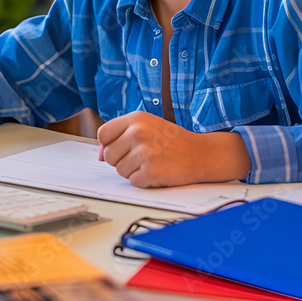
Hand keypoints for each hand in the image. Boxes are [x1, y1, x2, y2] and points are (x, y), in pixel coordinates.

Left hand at [96, 111, 250, 187]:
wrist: (202, 153)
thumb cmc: (174, 141)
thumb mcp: (148, 126)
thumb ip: (122, 135)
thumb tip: (99, 155)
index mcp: (135, 118)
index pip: (103, 135)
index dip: (109, 145)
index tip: (123, 148)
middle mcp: (137, 132)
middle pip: (109, 155)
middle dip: (122, 160)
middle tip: (144, 156)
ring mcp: (143, 152)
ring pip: (119, 170)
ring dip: (133, 171)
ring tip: (153, 162)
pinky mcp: (150, 171)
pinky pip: (133, 181)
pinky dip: (144, 181)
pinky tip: (158, 171)